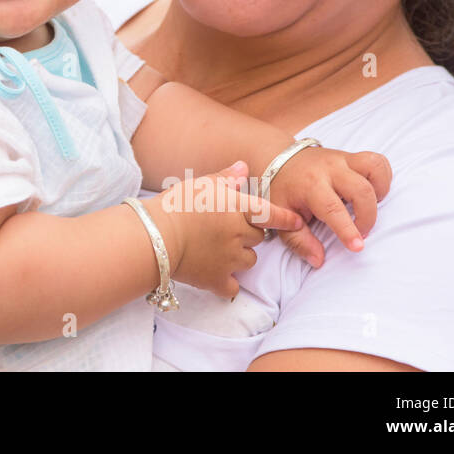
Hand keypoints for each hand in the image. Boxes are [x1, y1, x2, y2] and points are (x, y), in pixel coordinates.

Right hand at [150, 161, 303, 298]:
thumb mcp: (200, 183)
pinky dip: (228, 283)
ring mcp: (230, 259)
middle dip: (251, 235)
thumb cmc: (175, 205)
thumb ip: (225, 177)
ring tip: (221, 250)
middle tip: (230, 230)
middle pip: (259, 238)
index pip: (271, 214)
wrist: (155, 235)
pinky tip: (219, 277)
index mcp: (237, 208)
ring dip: (241, 256)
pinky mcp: (216, 279)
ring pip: (249, 261)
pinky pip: (232, 286)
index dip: (287, 218)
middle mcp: (239, 234)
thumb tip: (244, 167)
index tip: (298, 221)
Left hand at [267, 148, 391, 266]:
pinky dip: (383, 179)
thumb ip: (298, 240)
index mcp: (309, 185)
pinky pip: (377, 162)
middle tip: (359, 231)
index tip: (358, 247)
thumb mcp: (280, 216)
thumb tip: (318, 260)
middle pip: (361, 190)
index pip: (332, 208)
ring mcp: (342, 159)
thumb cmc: (281, 190)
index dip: (347, 229)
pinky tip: (372, 193)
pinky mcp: (352, 156)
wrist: (277, 158)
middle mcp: (329, 169)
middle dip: (367, 216)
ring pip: (374, 168)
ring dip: (380, 192)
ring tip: (367, 208)